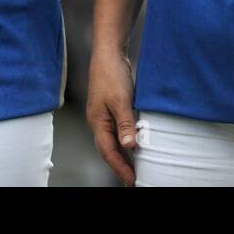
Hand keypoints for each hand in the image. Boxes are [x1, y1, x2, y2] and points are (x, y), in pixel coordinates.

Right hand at [86, 48, 138, 186]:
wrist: (109, 52)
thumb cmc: (111, 74)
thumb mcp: (121, 100)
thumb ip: (125, 123)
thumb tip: (129, 146)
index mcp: (98, 122)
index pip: (109, 152)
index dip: (120, 168)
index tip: (132, 181)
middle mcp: (99, 121)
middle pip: (109, 150)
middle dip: (121, 166)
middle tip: (134, 180)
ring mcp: (106, 114)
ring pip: (115, 140)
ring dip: (124, 155)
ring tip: (136, 168)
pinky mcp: (113, 107)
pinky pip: (120, 129)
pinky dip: (127, 140)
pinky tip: (135, 143)